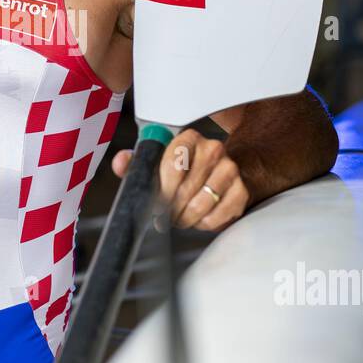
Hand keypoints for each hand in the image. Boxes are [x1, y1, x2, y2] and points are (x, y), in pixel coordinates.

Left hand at [111, 128, 250, 231]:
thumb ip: (137, 162)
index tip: (155, 204)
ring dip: (186, 219)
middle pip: (185, 189)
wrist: (223, 171)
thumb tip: (121, 162)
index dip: (162, 190)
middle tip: (164, 218)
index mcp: (188, 139)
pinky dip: (204, 224)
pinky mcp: (241, 190)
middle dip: (170, 210)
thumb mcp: (159, 161)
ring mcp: (229, 169)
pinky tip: (199, 218)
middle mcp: (212, 149)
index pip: (173, 164)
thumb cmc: (187, 169)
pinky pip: (217, 217)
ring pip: (201, 205)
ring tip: (181, 218)